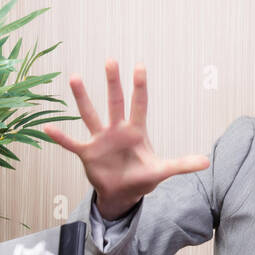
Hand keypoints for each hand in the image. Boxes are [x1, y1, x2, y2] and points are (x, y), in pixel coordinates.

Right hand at [42, 60, 209, 218]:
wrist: (122, 194)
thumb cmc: (141, 177)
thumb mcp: (162, 171)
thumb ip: (182, 164)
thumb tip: (207, 162)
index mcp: (136, 132)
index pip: (140, 105)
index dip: (140, 87)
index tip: (140, 66)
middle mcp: (117, 130)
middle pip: (115, 102)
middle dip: (113, 83)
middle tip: (111, 60)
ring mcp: (100, 140)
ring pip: (90, 115)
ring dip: (83, 98)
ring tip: (74, 77)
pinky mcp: (87, 153)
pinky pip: (71, 143)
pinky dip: (60, 137)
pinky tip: (47, 128)